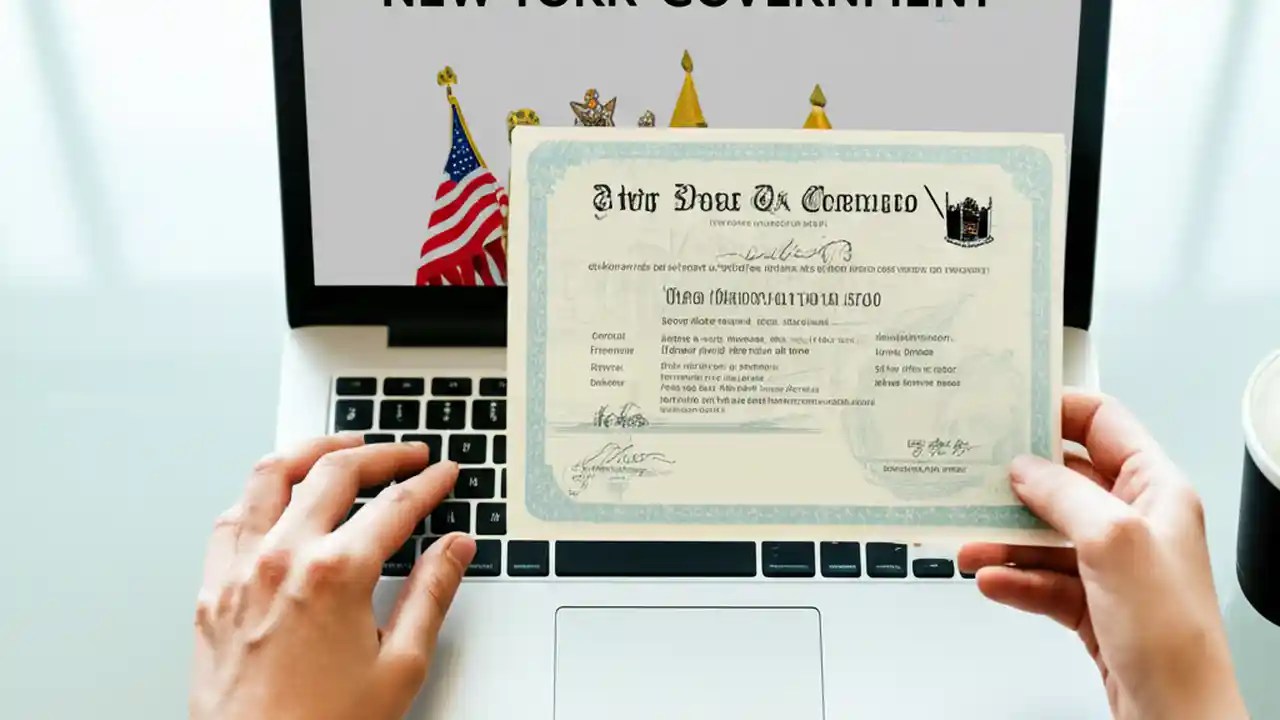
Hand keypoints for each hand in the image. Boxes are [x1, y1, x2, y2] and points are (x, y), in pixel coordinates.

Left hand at [189, 435, 475, 719]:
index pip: (396, 505)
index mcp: (336, 573)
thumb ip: (431, 594)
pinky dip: (259, 493)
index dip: (429, 483)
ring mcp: (241, 569)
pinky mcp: (213, 589)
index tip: (443, 475)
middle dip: (381, 453)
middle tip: (407, 454)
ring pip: (272, 476)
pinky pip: (232, 518)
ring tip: (341, 447)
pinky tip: (276, 495)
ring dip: (313, 451)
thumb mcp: (400, 665)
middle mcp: (283, 558)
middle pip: (336, 471)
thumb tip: (454, 550)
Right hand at [960, 392, 1246, 719]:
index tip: (1011, 407)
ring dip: (1004, 538)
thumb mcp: (1113, 542)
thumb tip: (1026, 468)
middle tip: (973, 475)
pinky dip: (1013, 579)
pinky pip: (1041, 579)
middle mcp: (1134, 522)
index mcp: (1155, 490)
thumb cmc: (1172, 636)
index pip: (1103, 423)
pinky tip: (992, 580)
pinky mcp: (1091, 604)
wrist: (1174, 715)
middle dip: (1014, 483)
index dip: (1056, 409)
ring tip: (973, 543)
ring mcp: (1111, 565)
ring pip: (1044, 534)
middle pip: (1062, 481)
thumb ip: (1064, 495)